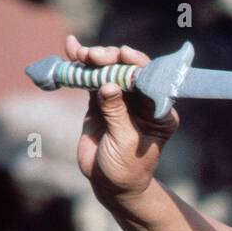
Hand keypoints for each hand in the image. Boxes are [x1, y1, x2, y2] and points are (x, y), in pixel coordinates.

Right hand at [67, 36, 179, 202]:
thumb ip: (116, 113)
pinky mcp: (100, 101)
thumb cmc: (127, 167)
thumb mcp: (124, 142)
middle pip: (129, 72)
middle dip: (112, 59)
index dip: (138, 65)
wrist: (109, 184)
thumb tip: (108, 85)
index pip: (152, 82)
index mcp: (160, 113)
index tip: (124, 55)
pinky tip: (72, 46)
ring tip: (81, 53)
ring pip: (109, 71)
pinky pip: (91, 79)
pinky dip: (81, 65)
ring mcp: (121, 100)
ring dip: (94, 58)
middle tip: (95, 56)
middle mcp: (143, 103)